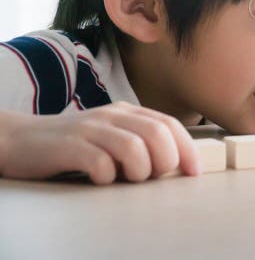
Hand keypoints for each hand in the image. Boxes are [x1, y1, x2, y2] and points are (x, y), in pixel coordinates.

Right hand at [0, 101, 200, 184]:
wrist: (20, 139)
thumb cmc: (73, 145)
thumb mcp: (111, 136)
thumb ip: (139, 143)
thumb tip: (174, 164)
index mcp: (126, 112)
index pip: (168, 124)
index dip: (187, 148)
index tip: (195, 172)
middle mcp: (111, 116)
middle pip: (157, 134)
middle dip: (164, 161)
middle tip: (151, 177)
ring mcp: (90, 129)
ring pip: (134, 148)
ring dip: (138, 171)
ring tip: (126, 178)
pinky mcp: (69, 146)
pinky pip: (100, 163)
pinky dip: (107, 177)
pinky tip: (99, 179)